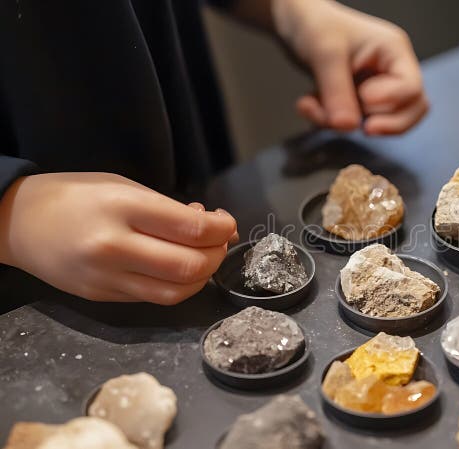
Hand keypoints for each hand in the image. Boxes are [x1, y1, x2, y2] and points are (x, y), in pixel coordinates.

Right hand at [0, 173, 237, 304]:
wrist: (17, 223)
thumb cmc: (74, 196)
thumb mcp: (122, 187)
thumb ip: (167, 209)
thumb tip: (210, 226)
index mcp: (121, 209)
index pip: (191, 228)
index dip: (221, 228)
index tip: (226, 221)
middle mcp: (114, 248)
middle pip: (190, 266)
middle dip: (217, 254)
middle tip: (219, 239)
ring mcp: (107, 278)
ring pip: (177, 292)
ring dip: (203, 276)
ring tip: (204, 255)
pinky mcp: (103, 297)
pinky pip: (155, 298)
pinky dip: (178, 285)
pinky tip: (179, 266)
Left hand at [265, 0, 428, 134]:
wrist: (295, 23)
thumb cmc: (315, 24)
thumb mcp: (325, 54)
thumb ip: (337, 91)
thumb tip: (348, 126)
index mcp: (394, 51)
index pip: (411, 88)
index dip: (390, 101)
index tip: (363, 97)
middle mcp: (392, 70)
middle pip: (412, 109)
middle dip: (383, 123)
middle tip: (356, 123)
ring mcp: (378, 87)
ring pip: (385, 121)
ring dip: (350, 124)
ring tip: (317, 108)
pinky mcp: (359, 100)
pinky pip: (356, 122)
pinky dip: (333, 121)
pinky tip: (310, 104)